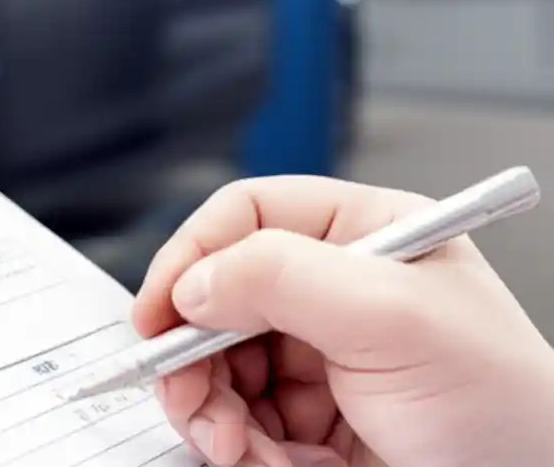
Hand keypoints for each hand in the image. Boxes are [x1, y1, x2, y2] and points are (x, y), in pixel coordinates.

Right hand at [133, 176, 553, 466]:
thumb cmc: (501, 406)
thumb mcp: (392, 319)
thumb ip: (284, 278)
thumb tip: (193, 280)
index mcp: (360, 235)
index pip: (245, 217)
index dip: (191, 257)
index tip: (159, 312)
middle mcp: (331, 290)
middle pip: (215, 298)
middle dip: (192, 352)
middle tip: (184, 392)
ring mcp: (315, 356)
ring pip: (215, 364)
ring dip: (208, 407)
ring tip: (229, 442)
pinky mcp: (306, 418)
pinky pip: (236, 419)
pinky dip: (233, 445)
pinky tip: (259, 460)